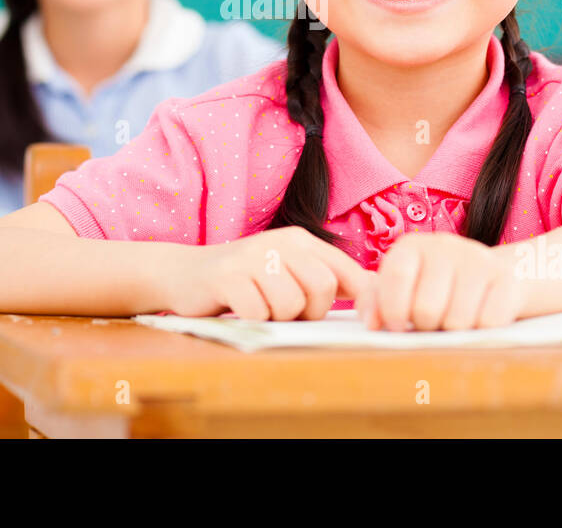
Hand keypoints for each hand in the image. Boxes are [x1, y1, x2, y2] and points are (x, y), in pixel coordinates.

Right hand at [162, 226, 376, 320]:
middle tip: (286, 309)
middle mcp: (280, 242)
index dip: (362, 299)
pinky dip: (252, 319)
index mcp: (301, 240)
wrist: (185, 273)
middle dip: (309, 310)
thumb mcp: (288, 270)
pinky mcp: (228, 276)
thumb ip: (326, 278)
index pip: (346, 270)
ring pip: (290, 304)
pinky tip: (240, 307)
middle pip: (322, 287)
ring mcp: (252, 256)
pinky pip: (259, 312)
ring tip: (260, 305)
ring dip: (277, 316)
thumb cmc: (245, 279)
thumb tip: (376, 292)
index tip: (367, 322)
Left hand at [355, 232, 525, 330]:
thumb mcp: (400, 289)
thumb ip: (375, 302)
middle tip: (430, 322)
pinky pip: (487, 323)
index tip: (397, 327)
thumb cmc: (433, 287)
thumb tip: (372, 324)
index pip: (396, 277)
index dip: (393, 311)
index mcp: (412, 246)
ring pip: (457, 321)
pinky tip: (477, 317)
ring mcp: (478, 260)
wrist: (490, 275)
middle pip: (426, 309)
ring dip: (453, 332)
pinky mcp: (506, 280)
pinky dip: (480, 331)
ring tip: (452, 319)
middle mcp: (445, 246)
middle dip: (425, 326)